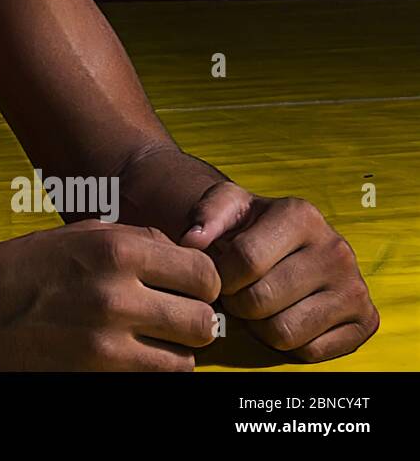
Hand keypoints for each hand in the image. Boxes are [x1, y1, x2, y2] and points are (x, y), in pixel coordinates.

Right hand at [0, 220, 220, 369]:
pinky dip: (158, 367)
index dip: (203, 282)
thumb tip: (183, 254)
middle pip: (203, 317)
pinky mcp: (100, 368)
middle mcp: (118, 291)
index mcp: (117, 248)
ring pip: (188, 354)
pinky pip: (161, 376)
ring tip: (157, 338)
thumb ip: (137, 238)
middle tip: (178, 315)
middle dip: (196, 317)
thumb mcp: (81, 234)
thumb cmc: (29, 266)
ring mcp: (109, 336)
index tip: (189, 287)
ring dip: (179, 348)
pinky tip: (138, 354)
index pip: (202, 272)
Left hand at [179, 181, 379, 361]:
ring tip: (259, 304)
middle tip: (238, 292)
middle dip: (237, 303)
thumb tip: (192, 240)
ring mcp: (354, 287)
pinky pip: (311, 352)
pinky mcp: (365, 320)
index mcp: (301, 215)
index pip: (246, 261)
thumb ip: (205, 216)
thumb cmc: (249, 226)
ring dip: (259, 326)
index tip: (221, 273)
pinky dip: (289, 344)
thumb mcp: (226, 206)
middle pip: (260, 301)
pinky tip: (285, 316)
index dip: (221, 275)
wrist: (286, 241)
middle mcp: (335, 249)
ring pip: (284, 332)